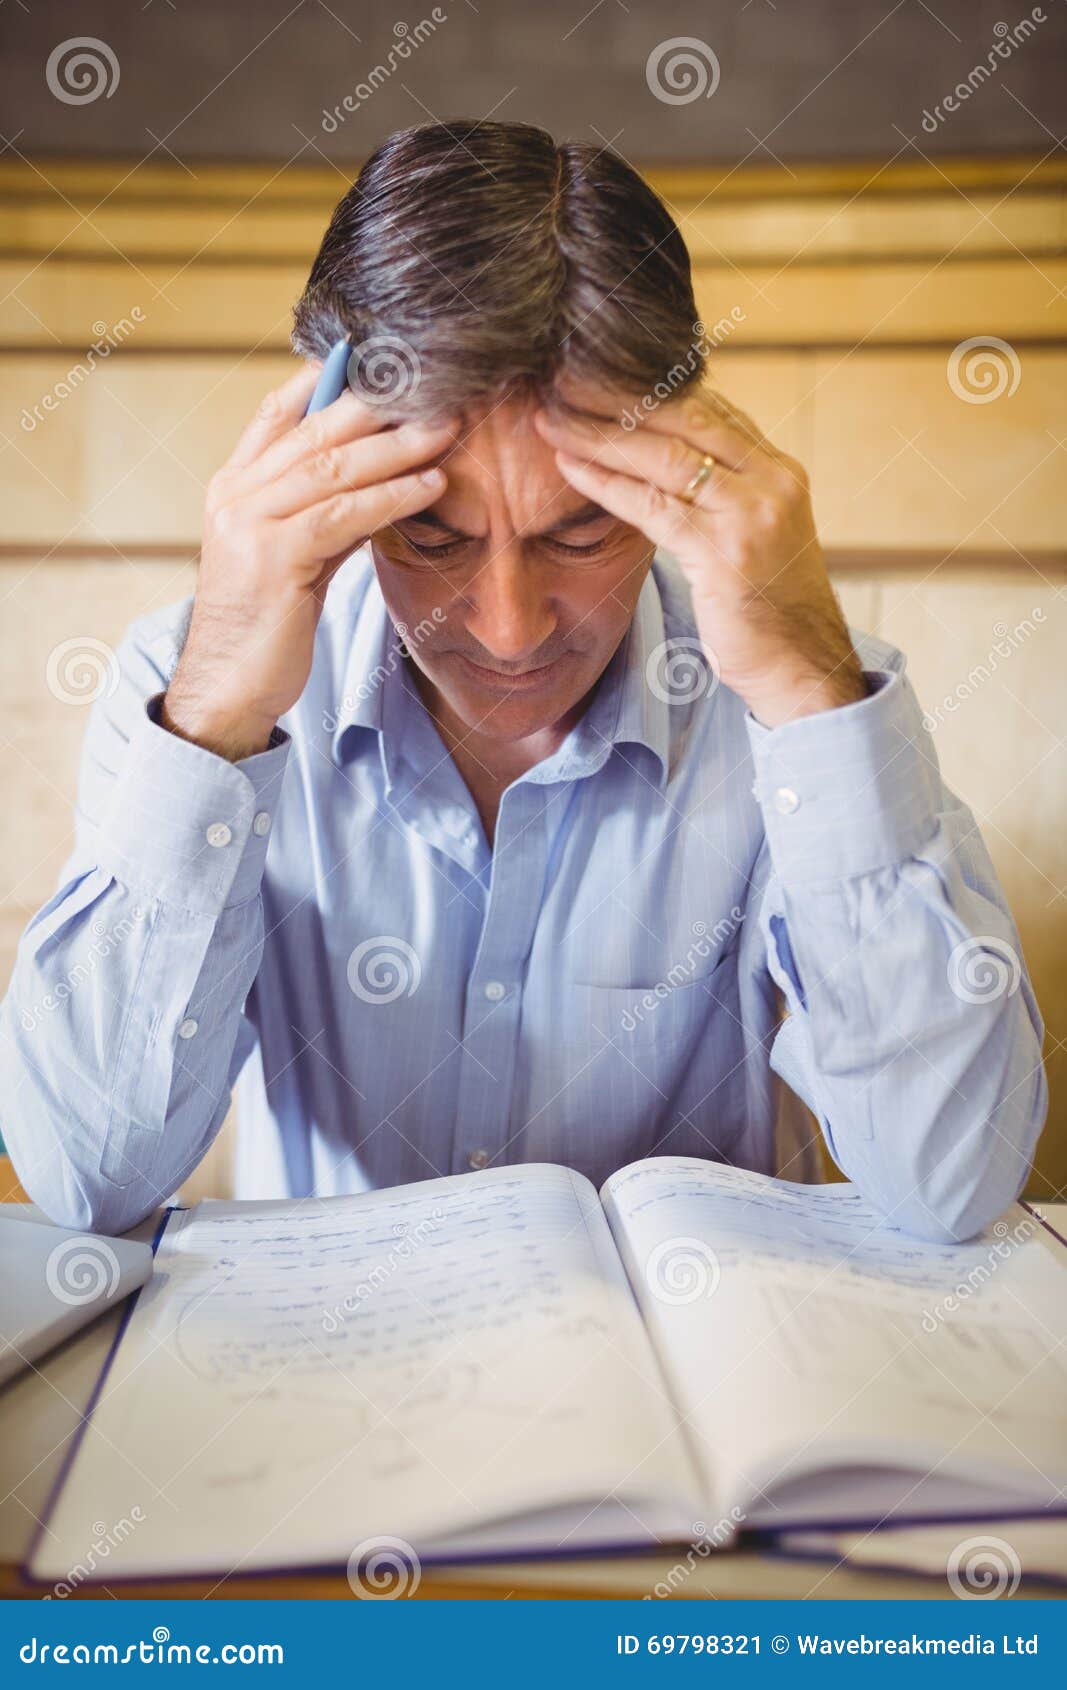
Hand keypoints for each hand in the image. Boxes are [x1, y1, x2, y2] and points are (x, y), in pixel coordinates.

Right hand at [162, 363, 455, 759]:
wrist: (228, 688)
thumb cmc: (267, 626)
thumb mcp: (296, 555)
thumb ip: (325, 511)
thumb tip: (381, 476)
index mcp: (233, 486)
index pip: (277, 413)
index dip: (326, 379)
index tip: (379, 359)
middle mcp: (235, 495)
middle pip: (314, 430)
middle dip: (378, 406)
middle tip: (435, 389)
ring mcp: (248, 524)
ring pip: (333, 468)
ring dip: (396, 447)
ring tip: (445, 431)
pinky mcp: (273, 559)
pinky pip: (343, 515)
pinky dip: (391, 497)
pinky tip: (430, 486)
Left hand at [535, 389, 865, 726]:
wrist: (803, 667)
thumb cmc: (770, 613)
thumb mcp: (757, 538)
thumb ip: (726, 498)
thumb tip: (672, 468)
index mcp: (780, 472)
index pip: (710, 410)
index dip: (650, 387)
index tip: (597, 375)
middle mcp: (771, 482)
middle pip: (684, 420)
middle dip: (618, 399)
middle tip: (562, 384)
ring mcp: (752, 514)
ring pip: (664, 457)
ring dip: (599, 436)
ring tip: (551, 422)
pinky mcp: (724, 552)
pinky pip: (653, 507)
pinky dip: (606, 484)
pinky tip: (569, 468)